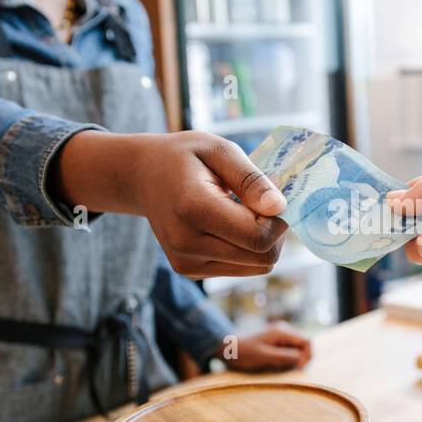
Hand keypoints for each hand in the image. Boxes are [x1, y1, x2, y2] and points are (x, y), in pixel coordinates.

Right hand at [54, 130, 288, 278]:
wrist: (141, 176)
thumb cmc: (184, 157)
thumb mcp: (219, 151)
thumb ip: (250, 179)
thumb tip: (279, 207)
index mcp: (194, 209)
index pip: (258, 237)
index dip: (280, 221)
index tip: (277, 198)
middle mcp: (187, 244)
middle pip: (262, 259)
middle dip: (276, 233)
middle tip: (266, 205)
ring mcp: (186, 263)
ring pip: (255, 268)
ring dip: (263, 242)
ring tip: (245, 212)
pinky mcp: (190, 271)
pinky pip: (240, 269)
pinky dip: (246, 248)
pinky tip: (231, 224)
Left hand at [222, 324, 311, 371]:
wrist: (225, 345)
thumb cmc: (243, 351)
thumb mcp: (264, 356)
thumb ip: (284, 357)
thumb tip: (301, 359)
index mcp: (282, 332)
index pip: (307, 341)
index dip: (307, 356)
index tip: (297, 368)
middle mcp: (283, 330)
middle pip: (303, 344)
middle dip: (299, 359)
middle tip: (287, 369)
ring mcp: (278, 335)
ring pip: (295, 348)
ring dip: (291, 359)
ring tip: (277, 366)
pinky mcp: (273, 341)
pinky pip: (286, 350)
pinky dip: (284, 358)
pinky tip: (273, 364)